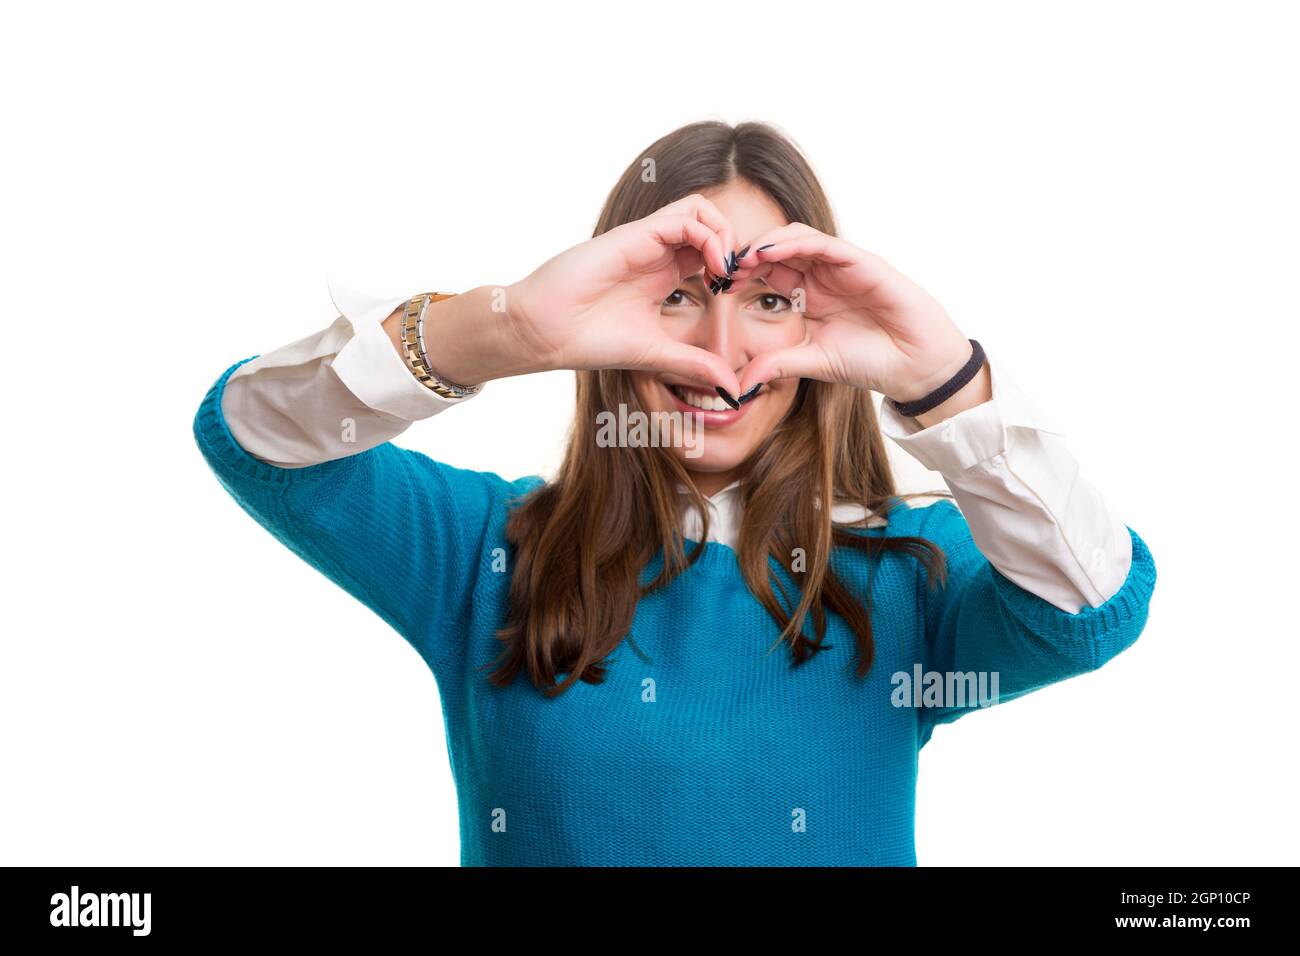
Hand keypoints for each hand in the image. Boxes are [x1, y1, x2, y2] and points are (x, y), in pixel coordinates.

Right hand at [504, 194, 743, 394]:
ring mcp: (646, 240)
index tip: (735, 295)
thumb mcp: (658, 355)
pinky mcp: (635, 235)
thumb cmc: (589, 341)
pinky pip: (685, 217)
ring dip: (726, 235)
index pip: (710, 250)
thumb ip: (694, 365)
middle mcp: (657, 252)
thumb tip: (733, 388)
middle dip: (736, 246)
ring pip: (701, 211)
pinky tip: (714, 269)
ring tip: (726, 272)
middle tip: (738, 280)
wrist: (544, 333)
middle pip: (710, 223)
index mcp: (662, 274)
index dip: (732, 266)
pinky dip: (710, 236)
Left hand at [731, 224, 977, 403]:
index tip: (715, 286)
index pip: (769, 274)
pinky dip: (794, 243)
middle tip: (720, 266)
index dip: (742, 274)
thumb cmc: (872, 361)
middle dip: (747, 254)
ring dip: (765, 244)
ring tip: (740, 257)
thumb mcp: (814, 362)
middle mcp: (823, 275)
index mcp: (810, 295)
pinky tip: (769, 252)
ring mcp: (842, 266)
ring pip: (796, 239)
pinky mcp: (861, 261)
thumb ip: (778, 365)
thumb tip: (738, 384)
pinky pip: (823, 243)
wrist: (916, 366)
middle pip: (777, 250)